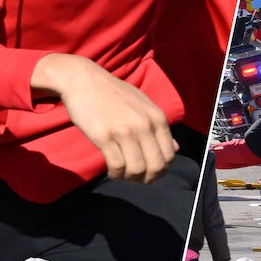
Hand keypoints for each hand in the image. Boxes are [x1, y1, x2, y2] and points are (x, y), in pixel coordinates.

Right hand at [40, 55, 176, 184]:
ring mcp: (124, 131)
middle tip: (136, 178)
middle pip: (156, 166)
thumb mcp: (143, 105)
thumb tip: (176, 148)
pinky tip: (112, 170)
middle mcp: (144, 125)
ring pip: (136, 169)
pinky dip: (115, 174)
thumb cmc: (113, 93)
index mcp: (157, 118)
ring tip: (122, 173)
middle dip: (147, 179)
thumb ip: (159, 127)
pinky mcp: (104, 137)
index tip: (150, 172)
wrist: (84, 81)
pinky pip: (117, 166)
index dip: (161, 170)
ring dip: (130, 178)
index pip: (169, 155)